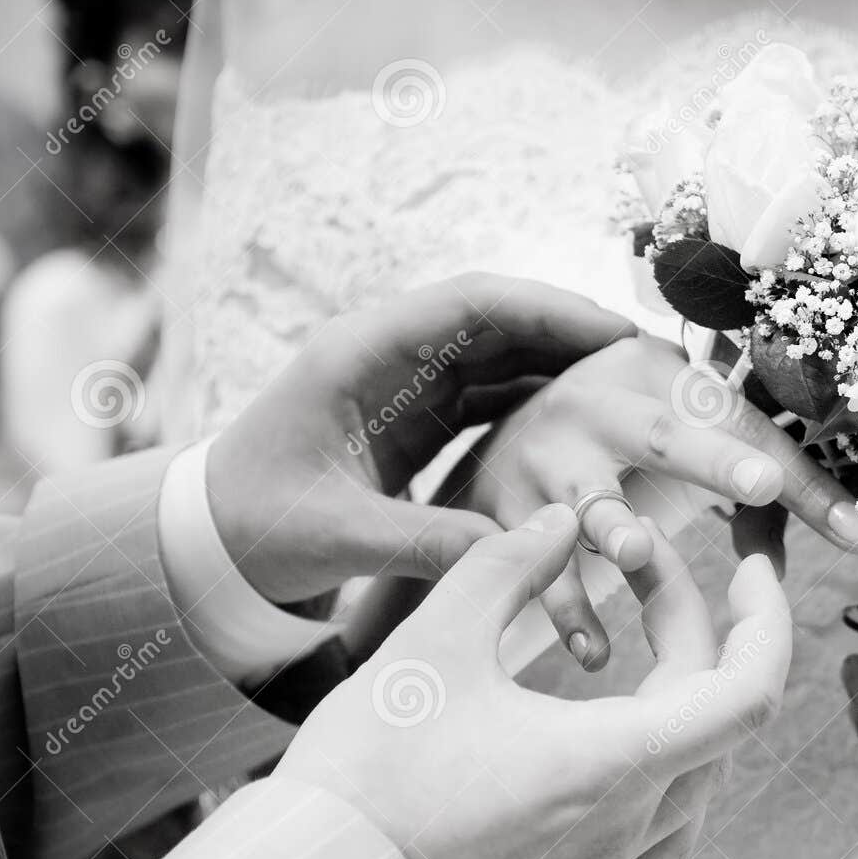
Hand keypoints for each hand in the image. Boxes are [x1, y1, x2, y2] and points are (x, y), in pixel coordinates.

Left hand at [207, 273, 636, 602]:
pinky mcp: (412, 420)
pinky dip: (537, 404)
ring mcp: (401, 385)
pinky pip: (487, 396)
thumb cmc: (254, 528)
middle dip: (573, 333)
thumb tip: (523, 554)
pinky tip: (590, 425)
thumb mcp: (338, 536)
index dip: (550, 309)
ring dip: (561, 367)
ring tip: (636, 387)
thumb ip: (427, 541)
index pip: (470, 305)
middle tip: (649, 357)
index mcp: (358, 355)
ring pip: (497, 356)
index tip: (617, 330)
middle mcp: (385, 356)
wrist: (208, 543)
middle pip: (496, 322)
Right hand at [279, 503, 791, 858]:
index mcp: (610, 764)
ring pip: (698, 780)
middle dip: (695, 628)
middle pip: (715, 719)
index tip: (753, 570)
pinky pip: (665, 840)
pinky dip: (672, 777)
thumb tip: (559, 523)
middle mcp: (627, 830)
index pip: (747, 693)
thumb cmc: (368, 767)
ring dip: (688, 701)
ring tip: (651, 645)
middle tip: (645, 567)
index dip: (766, 621)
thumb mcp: (435, 639)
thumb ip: (506, 565)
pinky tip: (641, 752)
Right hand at [438, 333, 857, 667]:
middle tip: (762, 485)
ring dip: (617, 530)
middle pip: (665, 437)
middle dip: (714, 459)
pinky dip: (566, 610)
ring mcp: (543, 460)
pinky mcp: (501, 512)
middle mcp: (597, 407)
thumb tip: (855, 532)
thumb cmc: (618, 425)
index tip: (829, 507)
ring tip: (639, 552)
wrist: (491, 418)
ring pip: (587, 502)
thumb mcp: (675, 419)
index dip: (785, 462)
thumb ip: (755, 474)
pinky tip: (593, 651)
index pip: (735, 421)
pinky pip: (537, 568)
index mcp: (654, 375)